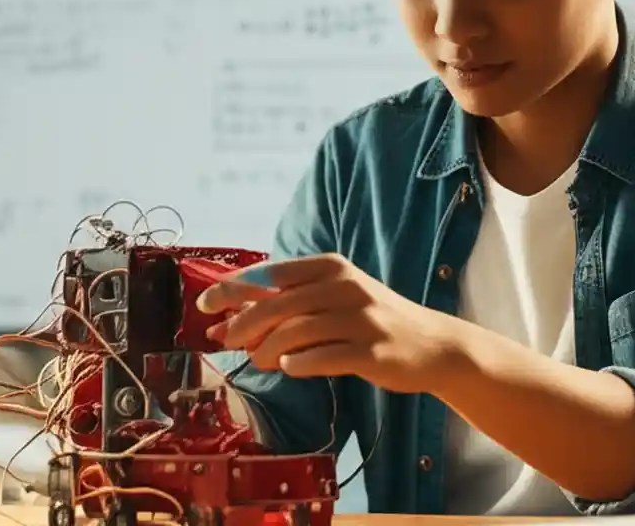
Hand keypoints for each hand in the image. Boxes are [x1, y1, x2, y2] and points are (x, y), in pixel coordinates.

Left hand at [195, 253, 459, 392]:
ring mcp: (361, 318)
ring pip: (297, 332)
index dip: (232, 288)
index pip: (270, 273)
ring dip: (267, 350)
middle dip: (243, 323)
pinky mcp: (373, 351)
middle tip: (225, 341)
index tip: (203, 305)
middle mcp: (345, 286)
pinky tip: (290, 368)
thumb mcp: (329, 302)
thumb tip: (225, 323)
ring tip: (259, 362)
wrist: (431, 344)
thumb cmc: (369, 321)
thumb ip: (282, 308)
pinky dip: (299, 364)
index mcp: (330, 267)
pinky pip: (325, 357)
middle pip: (279, 303)